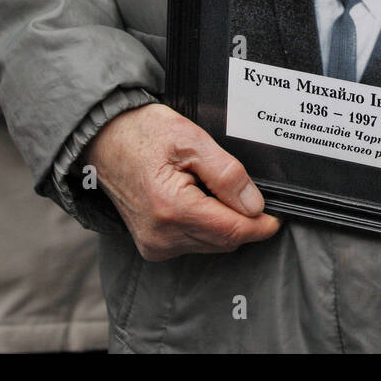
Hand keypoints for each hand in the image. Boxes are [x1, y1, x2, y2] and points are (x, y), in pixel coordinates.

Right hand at [82, 103, 280, 260]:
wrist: (104, 141)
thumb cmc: (143, 133)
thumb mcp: (191, 139)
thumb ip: (227, 174)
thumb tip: (255, 204)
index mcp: (171, 209)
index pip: (232, 231)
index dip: (261, 225)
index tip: (277, 216)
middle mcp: (161, 236)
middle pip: (224, 241)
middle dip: (242, 220)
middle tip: (241, 189)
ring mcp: (155, 245)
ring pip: (212, 244)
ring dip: (223, 222)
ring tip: (208, 186)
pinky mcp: (153, 247)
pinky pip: (195, 243)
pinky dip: (206, 226)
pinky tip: (197, 199)